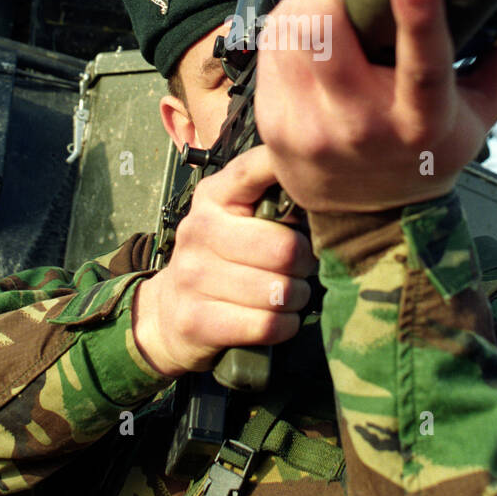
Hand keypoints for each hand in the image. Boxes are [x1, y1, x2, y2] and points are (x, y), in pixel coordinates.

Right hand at [132, 146, 315, 377]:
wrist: (168, 312)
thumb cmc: (222, 260)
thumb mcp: (238, 218)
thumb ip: (274, 196)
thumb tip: (328, 185)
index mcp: (214, 195)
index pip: (256, 169)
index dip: (294, 178)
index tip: (317, 192)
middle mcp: (198, 229)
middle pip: (285, 248)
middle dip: (305, 265)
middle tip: (298, 269)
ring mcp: (192, 275)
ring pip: (280, 291)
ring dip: (296, 298)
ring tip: (286, 294)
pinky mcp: (196, 320)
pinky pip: (267, 324)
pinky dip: (284, 326)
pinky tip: (277, 318)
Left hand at [254, 0, 496, 213]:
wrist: (366, 217)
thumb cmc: (427, 151)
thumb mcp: (478, 113)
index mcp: (421, 124)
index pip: (423, 72)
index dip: (418, 22)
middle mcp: (360, 128)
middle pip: (326, 39)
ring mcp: (310, 128)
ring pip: (290, 35)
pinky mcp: (273, 124)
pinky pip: (270, 50)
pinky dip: (288, 19)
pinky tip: (307, 14)